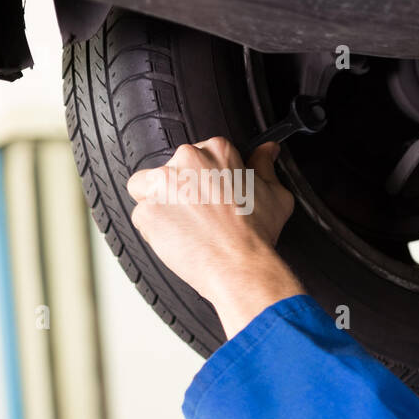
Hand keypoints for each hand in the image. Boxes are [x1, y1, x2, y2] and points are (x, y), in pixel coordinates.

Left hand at [126, 137, 305, 337]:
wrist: (240, 266)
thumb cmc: (256, 234)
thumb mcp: (275, 195)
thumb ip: (265, 166)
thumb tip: (266, 151)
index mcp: (216, 151)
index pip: (203, 154)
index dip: (209, 177)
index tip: (215, 192)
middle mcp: (186, 161)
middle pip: (173, 168)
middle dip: (183, 188)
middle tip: (203, 213)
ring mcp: (162, 185)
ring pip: (148, 187)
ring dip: (161, 202)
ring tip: (185, 224)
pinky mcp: (145, 211)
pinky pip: (142, 215)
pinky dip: (156, 228)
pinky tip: (179, 238)